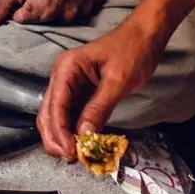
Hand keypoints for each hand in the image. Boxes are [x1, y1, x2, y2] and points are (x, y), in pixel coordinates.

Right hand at [36, 18, 163, 159]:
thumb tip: (84, 134)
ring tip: (75, 155)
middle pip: (49, 114)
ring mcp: (69, 86)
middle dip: (55, 138)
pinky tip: (81, 144)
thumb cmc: (133, 50)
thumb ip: (99, 108)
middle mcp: (62, 77)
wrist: (145, 35)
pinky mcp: (80, 93)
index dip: (60, 132)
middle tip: (70, 158)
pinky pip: (71, 115)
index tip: (70, 151)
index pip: (55, 106)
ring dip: (62, 137)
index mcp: (66, 68)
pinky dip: (73, 131)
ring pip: (56, 117)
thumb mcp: (118, 80)